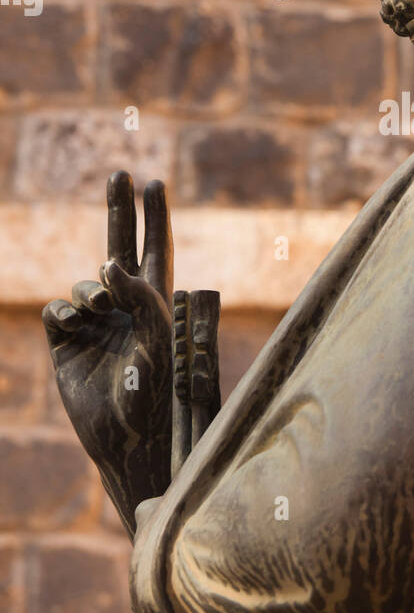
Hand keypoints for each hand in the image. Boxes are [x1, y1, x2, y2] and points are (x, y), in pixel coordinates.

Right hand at [43, 171, 173, 537]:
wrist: (124, 438)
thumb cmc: (152, 394)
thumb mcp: (157, 340)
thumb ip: (141, 297)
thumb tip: (109, 263)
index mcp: (155, 304)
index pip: (156, 250)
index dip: (154, 218)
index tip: (154, 183)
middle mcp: (124, 308)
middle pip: (120, 247)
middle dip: (120, 211)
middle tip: (120, 174)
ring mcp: (94, 323)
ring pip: (83, 284)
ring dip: (89, 289)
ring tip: (97, 309)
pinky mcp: (65, 342)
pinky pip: (57, 309)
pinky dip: (64, 311)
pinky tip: (74, 325)